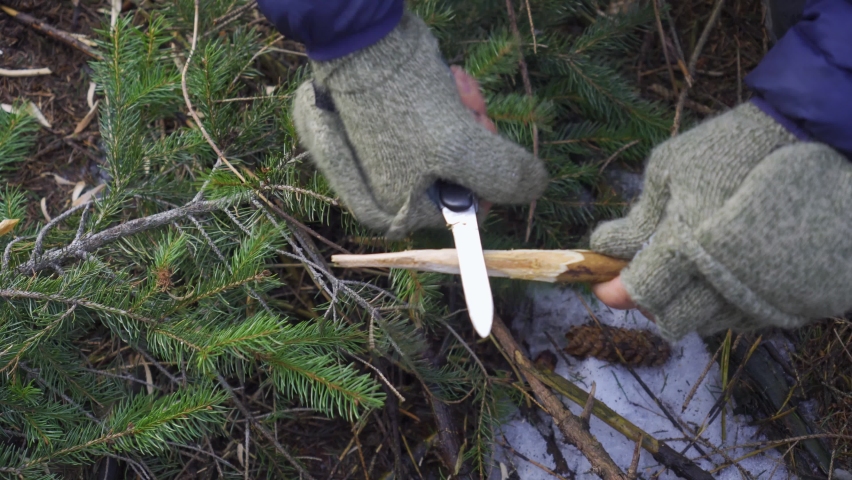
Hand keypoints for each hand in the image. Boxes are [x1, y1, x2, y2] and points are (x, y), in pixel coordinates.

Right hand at [292, 12, 547, 238]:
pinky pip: (432, 121)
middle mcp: (390, 187)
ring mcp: (388, 154)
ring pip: (450, 143)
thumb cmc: (405, 107)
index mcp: (398, 209)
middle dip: (475, 140)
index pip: (461, 214)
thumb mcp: (461, 148)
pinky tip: (449, 79)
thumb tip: (536, 186)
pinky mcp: (390, 123)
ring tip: (457, 89)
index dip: (487, 188)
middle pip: (458, 175)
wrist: (361, 46)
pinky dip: (447, 100)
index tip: (495, 159)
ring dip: (465, 113)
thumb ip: (503, 176)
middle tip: (474, 115)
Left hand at [589, 102, 851, 340]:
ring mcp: (760, 292)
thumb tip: (602, 246)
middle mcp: (724, 279)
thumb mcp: (668, 169)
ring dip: (687, 305)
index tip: (604, 284)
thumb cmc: (726, 148)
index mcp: (688, 245)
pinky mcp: (788, 297)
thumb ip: (636, 216)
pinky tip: (718, 274)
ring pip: (707, 323)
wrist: (805, 140)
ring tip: (686, 270)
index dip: (617, 291)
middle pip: (673, 321)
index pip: (643, 293)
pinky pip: (742, 318)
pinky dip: (721, 303)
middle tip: (648, 276)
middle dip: (651, 303)